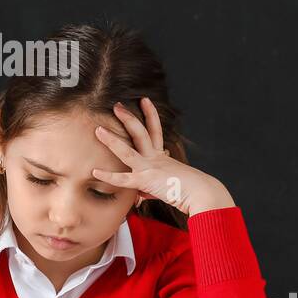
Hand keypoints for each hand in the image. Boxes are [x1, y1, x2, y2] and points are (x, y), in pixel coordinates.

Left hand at [92, 97, 233, 216]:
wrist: (202, 194)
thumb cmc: (190, 191)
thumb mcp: (169, 186)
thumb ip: (151, 189)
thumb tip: (140, 196)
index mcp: (162, 157)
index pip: (155, 131)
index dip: (149, 115)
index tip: (145, 100)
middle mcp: (155, 158)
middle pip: (140, 133)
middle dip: (128, 118)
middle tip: (117, 105)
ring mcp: (150, 168)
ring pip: (127, 151)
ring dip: (111, 140)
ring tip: (98, 130)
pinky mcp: (146, 181)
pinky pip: (124, 180)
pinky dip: (109, 177)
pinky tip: (95, 172)